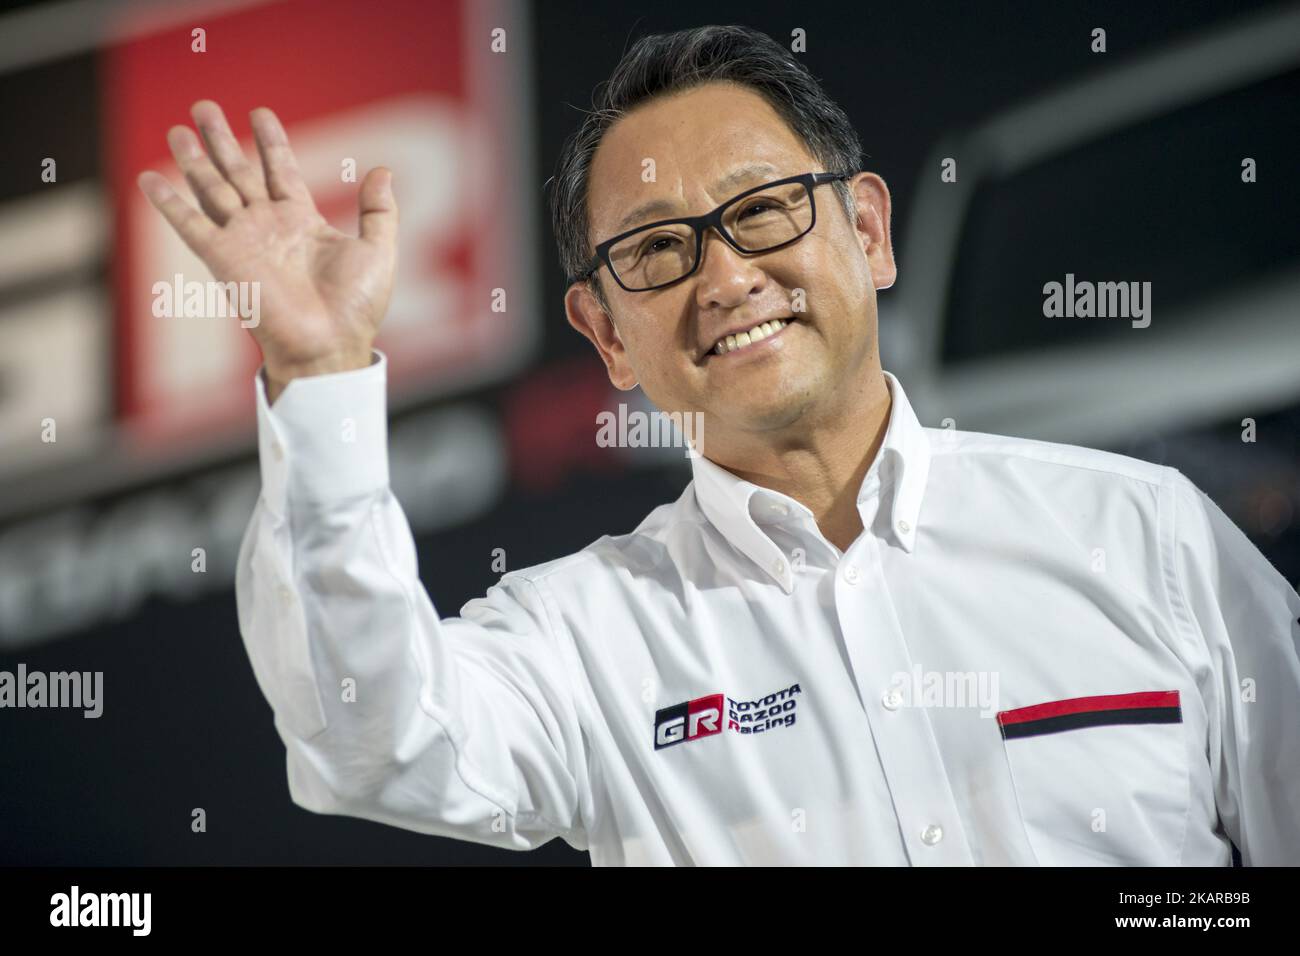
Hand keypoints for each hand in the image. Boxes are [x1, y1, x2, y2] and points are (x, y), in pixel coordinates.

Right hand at [137, 100, 397, 402]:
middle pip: (238, 172)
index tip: (260, 113)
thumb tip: (382, 170)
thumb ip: (378, 210)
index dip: (270, 141)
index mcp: (303, 222)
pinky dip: (168, 202)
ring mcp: (244, 241)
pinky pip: (190, 224)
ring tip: (178, 129)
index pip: (281, 170)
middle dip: (221, 139)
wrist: (330, 345)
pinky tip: (149, 178)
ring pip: (212, 189)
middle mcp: (269, 227)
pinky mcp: (223, 259)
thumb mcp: (378, 251)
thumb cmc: (356, 308)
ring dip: (194, 159)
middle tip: (203, 106)